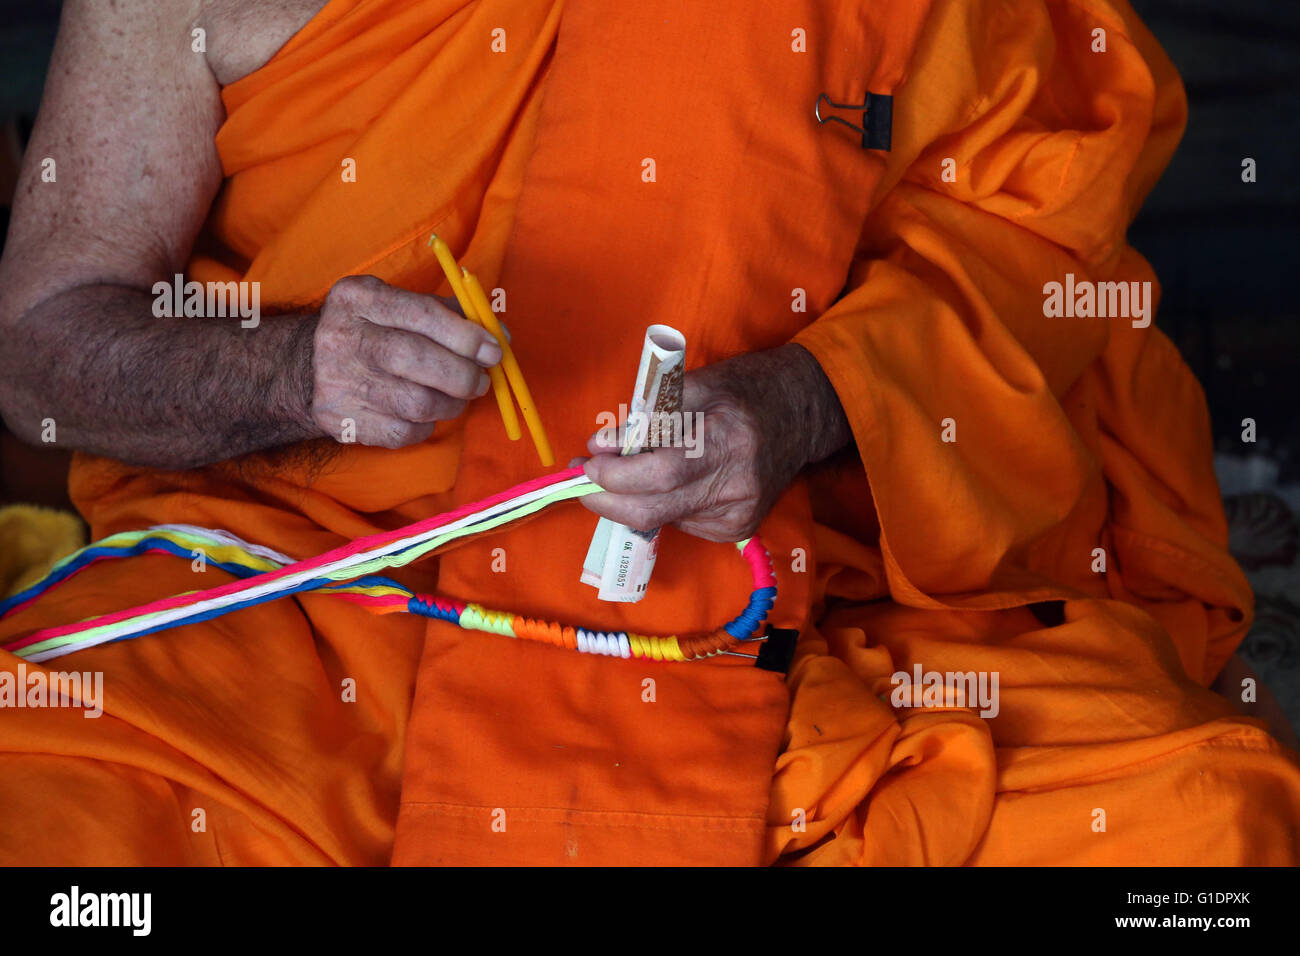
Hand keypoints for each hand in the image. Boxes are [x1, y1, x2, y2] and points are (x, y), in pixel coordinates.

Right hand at [309, 275, 501, 447]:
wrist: (302, 369)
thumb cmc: (370, 331)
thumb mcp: (394, 304)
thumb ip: (446, 313)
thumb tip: (500, 335)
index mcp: (359, 298)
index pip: (421, 314)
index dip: (466, 335)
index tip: (495, 349)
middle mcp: (343, 337)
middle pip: (417, 359)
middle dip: (463, 374)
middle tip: (482, 381)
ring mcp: (339, 382)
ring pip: (417, 402)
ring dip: (451, 404)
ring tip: (457, 397)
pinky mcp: (343, 422)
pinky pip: (404, 432)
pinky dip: (426, 425)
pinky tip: (425, 413)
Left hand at [577, 344, 851, 541]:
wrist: (803, 413)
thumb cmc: (744, 390)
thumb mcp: (697, 384)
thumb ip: (646, 415)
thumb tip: (599, 446)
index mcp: (728, 441)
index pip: (659, 472)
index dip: (615, 472)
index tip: (587, 459)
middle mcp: (737, 486)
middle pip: (653, 510)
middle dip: (606, 499)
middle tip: (583, 479)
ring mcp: (739, 514)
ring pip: (662, 519)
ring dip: (631, 499)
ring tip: (626, 471)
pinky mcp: (738, 529)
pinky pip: (681, 523)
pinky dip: (662, 504)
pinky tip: (673, 482)